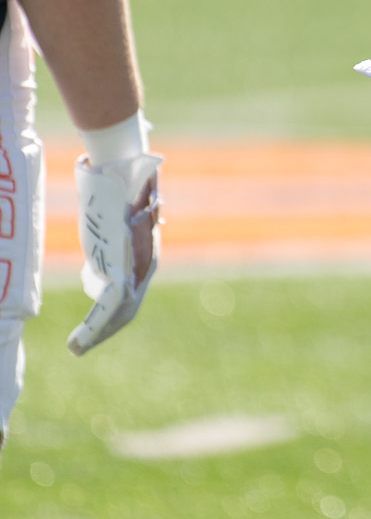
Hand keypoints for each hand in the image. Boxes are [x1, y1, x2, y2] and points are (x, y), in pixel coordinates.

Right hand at [67, 152, 161, 355]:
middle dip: (106, 330)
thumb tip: (113, 212)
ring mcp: (136, 267)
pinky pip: (109, 307)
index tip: (96, 327)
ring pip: (119, 313)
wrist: (123, 169)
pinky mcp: (122, 267)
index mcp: (145, 253)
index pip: (132, 293)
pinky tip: (77, 344)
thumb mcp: (115, 210)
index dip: (114, 314)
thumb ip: (114, 224)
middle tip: (82, 346)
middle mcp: (145, 264)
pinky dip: (93, 329)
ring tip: (76, 349)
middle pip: (128, 308)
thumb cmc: (118, 180)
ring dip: (96, 335)